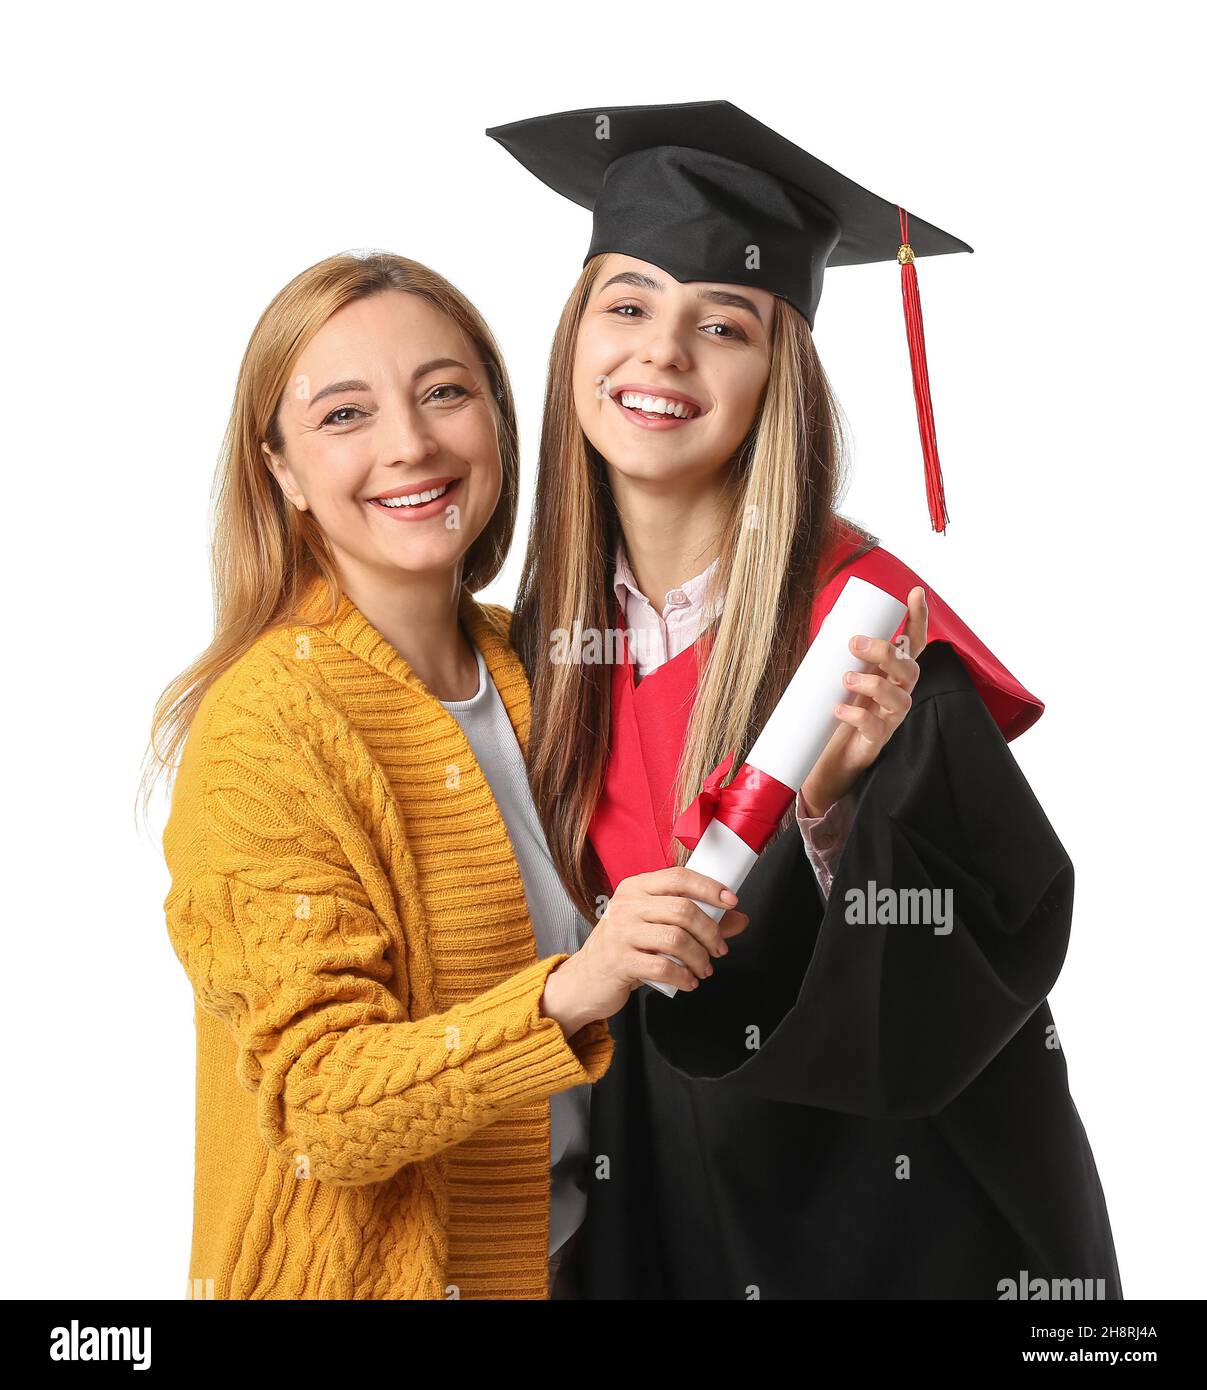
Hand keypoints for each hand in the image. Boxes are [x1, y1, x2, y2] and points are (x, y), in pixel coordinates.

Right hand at [542, 867, 750, 1032]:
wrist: (585, 980)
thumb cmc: (624, 949)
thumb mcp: (657, 928)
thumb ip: (699, 921)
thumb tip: (739, 918)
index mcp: (636, 888)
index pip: (678, 877)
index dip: (709, 887)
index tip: (731, 900)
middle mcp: (627, 905)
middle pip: (682, 909)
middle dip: (710, 931)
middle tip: (719, 948)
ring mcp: (621, 932)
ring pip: (676, 938)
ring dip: (700, 957)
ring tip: (704, 968)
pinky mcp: (619, 960)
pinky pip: (663, 967)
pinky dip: (684, 977)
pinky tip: (688, 982)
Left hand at [799, 585, 928, 817]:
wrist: (830, 752)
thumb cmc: (840, 705)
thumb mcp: (839, 673)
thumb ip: (837, 650)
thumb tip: (830, 619)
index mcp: (892, 672)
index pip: (914, 643)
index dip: (918, 618)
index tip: (915, 592)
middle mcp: (899, 691)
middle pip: (910, 667)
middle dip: (886, 652)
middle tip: (854, 643)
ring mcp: (891, 717)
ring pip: (900, 697)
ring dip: (874, 684)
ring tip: (846, 678)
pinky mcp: (878, 739)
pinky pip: (875, 727)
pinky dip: (857, 715)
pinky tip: (838, 708)